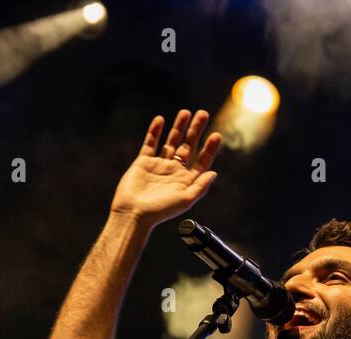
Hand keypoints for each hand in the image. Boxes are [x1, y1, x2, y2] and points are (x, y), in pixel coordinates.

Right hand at [110, 109, 222, 225]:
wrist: (133, 213)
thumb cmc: (160, 211)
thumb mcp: (184, 200)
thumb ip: (200, 187)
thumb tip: (214, 173)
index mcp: (186, 180)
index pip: (201, 160)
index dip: (209, 148)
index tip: (216, 135)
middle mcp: (174, 171)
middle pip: (188, 146)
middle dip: (196, 130)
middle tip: (203, 114)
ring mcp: (159, 165)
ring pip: (171, 141)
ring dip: (178, 127)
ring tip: (185, 112)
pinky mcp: (143, 162)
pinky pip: (150, 143)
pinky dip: (155, 131)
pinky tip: (161, 120)